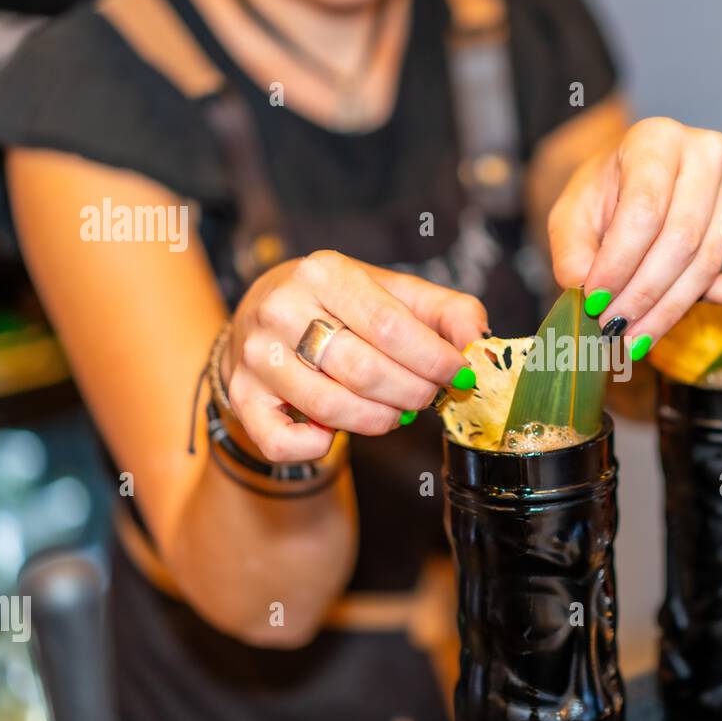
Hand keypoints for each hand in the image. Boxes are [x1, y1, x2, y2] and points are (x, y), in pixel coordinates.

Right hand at [223, 251, 486, 460]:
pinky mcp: (242, 399)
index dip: (432, 357)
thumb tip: (478, 338)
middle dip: (412, 392)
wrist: (262, 317)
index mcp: (323, 273)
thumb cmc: (340, 307)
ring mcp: (256, 357)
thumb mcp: (392, 293)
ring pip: (332, 407)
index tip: (458, 374)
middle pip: (364, 369)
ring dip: (379, 420)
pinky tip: (335, 431)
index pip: (389, 324)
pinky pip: (283, 442)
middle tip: (428, 397)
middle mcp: (282, 310)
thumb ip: (445, 310)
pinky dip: (318, 446)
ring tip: (396, 412)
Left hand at [547, 117, 721, 356]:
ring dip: (669, 307)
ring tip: (635, 333)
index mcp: (657, 138)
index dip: (619, 264)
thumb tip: (585, 292)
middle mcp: (706, 153)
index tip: (595, 300)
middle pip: (680, 240)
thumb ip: (572, 253)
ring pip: (708, 261)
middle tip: (613, 326)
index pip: (645, 210)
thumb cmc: (606, 199)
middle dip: (642, 293)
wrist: (634, 187)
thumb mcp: (571, 218)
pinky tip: (685, 304)